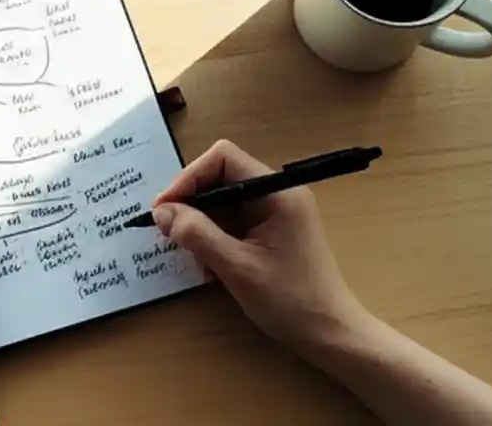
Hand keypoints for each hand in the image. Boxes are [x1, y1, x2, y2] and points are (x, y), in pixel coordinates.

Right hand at [152, 140, 369, 347]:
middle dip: (191, 202)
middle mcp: (277, 193)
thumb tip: (161, 212)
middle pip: (220, 176)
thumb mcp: (237, 267)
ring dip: (201, 224)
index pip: (223, 158)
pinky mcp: (271, 229)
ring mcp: (275, 211)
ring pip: (223, 200)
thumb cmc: (290, 300)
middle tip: (169, 232)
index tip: (164, 209)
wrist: (330, 333)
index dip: (188, 177)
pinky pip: (232, 219)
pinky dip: (214, 237)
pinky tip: (211, 265)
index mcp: (277, 192)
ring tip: (194, 256)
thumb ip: (197, 234)